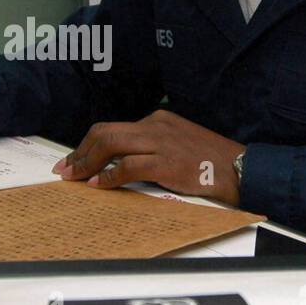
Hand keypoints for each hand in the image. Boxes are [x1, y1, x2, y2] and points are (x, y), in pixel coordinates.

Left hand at [53, 110, 244, 205]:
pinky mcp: (167, 162)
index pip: (112, 129)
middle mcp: (155, 125)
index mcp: (157, 120)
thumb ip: (152, 148)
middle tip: (65, 170)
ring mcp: (161, 142)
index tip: (75, 161)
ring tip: (75, 178)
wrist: (240, 169)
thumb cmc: (210, 162)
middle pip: (104, 133)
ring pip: (110, 144)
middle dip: (79, 152)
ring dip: (87, 163)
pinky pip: (128, 166)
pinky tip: (99, 185)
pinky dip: (109, 176)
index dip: (88, 146)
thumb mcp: (178, 145)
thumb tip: (121, 163)